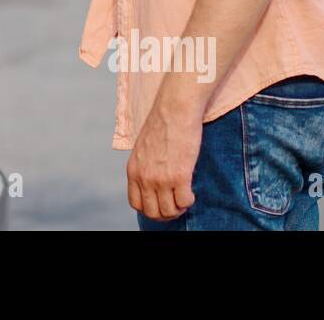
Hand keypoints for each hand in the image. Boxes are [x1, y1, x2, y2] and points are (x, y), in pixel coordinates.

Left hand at [126, 95, 201, 220]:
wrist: (174, 109)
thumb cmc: (163, 124)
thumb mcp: (143, 148)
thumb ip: (145, 167)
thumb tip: (153, 183)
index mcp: (133, 170)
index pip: (136, 204)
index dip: (150, 209)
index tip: (161, 203)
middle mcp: (144, 177)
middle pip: (152, 212)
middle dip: (166, 213)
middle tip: (176, 204)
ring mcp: (161, 178)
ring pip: (169, 211)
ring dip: (179, 208)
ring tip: (184, 196)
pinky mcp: (179, 175)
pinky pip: (184, 202)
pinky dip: (189, 201)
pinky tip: (191, 191)